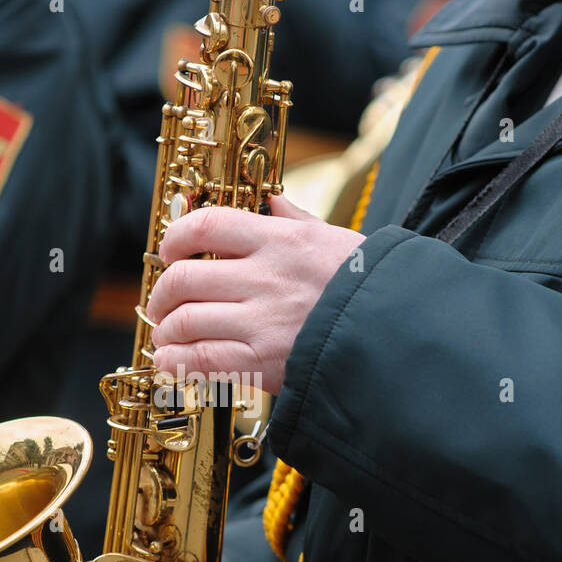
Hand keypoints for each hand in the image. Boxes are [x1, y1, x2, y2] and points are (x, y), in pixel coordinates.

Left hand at [147, 195, 365, 395]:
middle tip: (163, 303)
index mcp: (281, 240)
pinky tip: (171, 361)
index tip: (169, 250)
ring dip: (166, 330)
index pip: (206, 225)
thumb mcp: (336, 239)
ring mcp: (262, 322)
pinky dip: (176, 361)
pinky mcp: (263, 363)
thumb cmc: (370, 287)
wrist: (399, 334)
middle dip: (162, 293)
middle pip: (184, 277)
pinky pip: (201, 359)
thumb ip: (297, 218)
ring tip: (168, 335)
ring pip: (185, 321)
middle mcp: (266, 277)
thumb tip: (273, 199)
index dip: (175, 237)